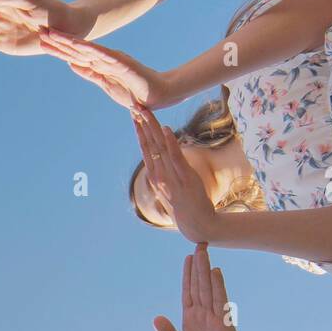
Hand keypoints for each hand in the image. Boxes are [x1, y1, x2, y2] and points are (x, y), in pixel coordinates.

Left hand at [38, 27, 178, 108]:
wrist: (156, 94)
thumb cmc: (131, 90)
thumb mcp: (105, 82)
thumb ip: (90, 73)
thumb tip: (71, 64)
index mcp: (98, 63)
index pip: (74, 55)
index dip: (58, 49)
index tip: (41, 41)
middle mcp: (104, 58)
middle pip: (77, 49)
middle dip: (59, 41)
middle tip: (41, 31)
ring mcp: (114, 60)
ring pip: (89, 50)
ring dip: (72, 43)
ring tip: (56, 35)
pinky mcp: (124, 64)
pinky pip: (107, 57)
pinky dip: (94, 51)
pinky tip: (82, 46)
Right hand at [133, 105, 217, 241]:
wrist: (197, 224)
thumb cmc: (186, 205)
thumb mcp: (172, 187)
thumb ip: (167, 172)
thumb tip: (168, 159)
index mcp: (155, 175)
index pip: (145, 148)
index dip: (139, 130)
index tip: (135, 115)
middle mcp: (158, 174)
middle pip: (148, 144)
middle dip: (141, 124)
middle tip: (134, 106)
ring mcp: (170, 176)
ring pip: (158, 147)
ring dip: (151, 128)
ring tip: (145, 112)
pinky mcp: (183, 177)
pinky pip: (175, 156)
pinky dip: (170, 141)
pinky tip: (166, 129)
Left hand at [154, 244, 251, 330]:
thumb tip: (156, 317)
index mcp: (191, 318)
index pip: (188, 291)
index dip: (187, 275)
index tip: (188, 258)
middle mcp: (202, 313)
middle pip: (198, 284)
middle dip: (198, 265)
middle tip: (199, 244)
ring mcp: (213, 316)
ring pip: (207, 288)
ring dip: (205, 269)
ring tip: (204, 250)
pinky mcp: (223, 323)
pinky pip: (219, 301)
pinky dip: (217, 286)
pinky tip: (215, 272)